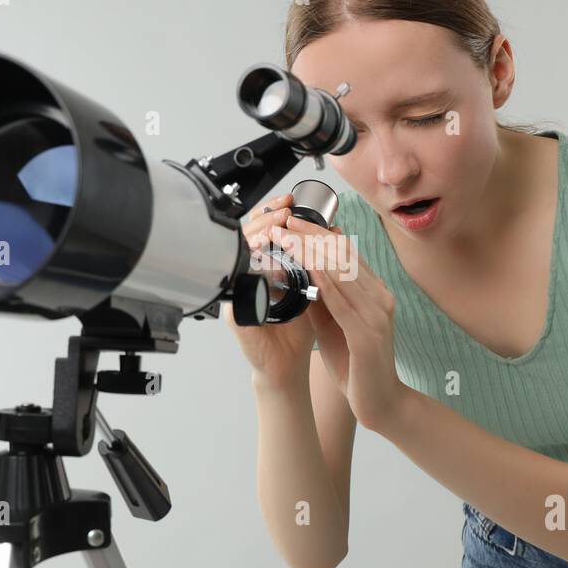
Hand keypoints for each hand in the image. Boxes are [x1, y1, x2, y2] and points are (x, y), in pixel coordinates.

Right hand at [222, 192, 315, 386]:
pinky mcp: (235, 314)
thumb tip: (332, 232)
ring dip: (259, 237)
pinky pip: (239, 286)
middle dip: (266, 220)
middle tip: (284, 209)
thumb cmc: (299, 330)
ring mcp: (238, 295)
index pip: (263, 234)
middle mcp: (246, 279)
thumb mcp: (312, 289)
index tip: (291, 201)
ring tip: (278, 224)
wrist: (288, 367)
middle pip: (247, 237)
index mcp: (263, 271)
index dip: (273, 214)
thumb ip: (316, 265)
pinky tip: (269, 258)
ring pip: (240, 255)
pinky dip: (254, 269)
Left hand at [270, 213, 410, 432]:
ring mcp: (377, 314)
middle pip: (344, 256)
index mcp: (375, 293)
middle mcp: (380, 298)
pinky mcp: (368, 334)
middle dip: (312, 235)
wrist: (381, 402)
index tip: (293, 220)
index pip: (346, 253)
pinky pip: (342, 301)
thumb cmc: (355, 363)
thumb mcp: (333, 323)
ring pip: (341, 272)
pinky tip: (305, 266)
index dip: (319, 233)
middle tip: (285, 220)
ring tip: (286, 237)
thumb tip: (297, 272)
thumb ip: (321, 298)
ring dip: (310, 251)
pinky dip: (322, 280)